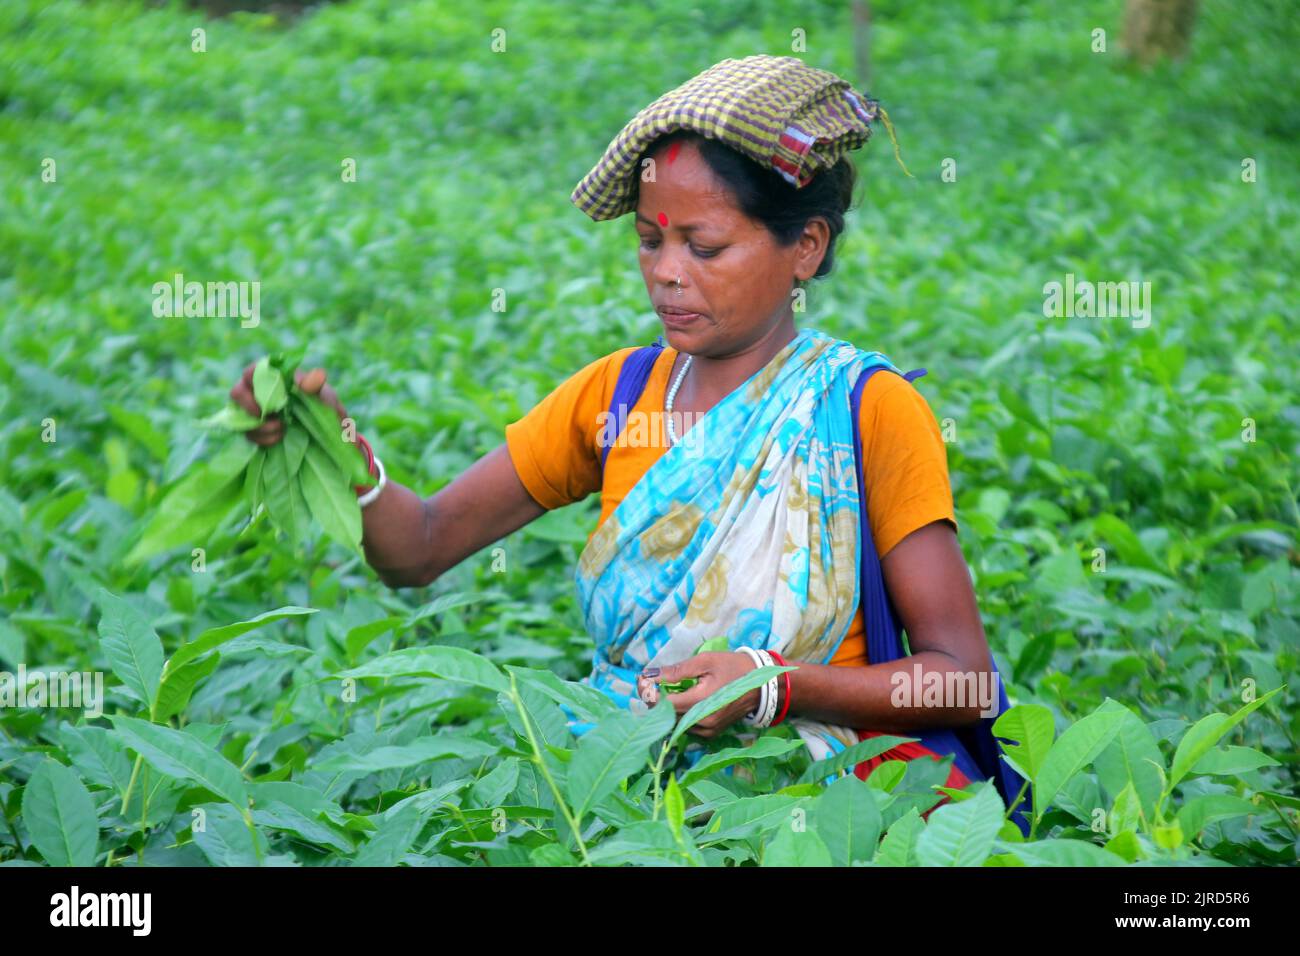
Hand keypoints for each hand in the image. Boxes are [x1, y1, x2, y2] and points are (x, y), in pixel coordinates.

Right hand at [229, 363, 349, 445]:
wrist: (328, 430)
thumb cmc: (324, 406)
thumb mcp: (325, 396)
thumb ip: (317, 386)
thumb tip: (318, 375)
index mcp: (274, 376)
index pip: (254, 370)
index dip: (254, 379)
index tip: (267, 394)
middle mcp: (259, 391)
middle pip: (237, 392)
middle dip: (249, 406)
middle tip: (265, 415)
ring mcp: (255, 410)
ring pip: (240, 415)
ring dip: (258, 425)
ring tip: (281, 430)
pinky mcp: (256, 429)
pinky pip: (247, 433)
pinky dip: (261, 438)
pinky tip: (278, 439)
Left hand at [636, 652, 759, 738]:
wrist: (762, 686)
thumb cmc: (734, 668)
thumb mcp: (705, 661)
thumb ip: (676, 671)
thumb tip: (649, 675)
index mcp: (701, 702)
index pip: (663, 704)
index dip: (648, 693)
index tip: (641, 679)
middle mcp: (703, 722)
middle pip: (666, 714)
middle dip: (654, 698)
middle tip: (648, 681)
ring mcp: (707, 730)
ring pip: (675, 721)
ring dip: (666, 707)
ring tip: (662, 689)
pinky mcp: (711, 734)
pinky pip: (686, 725)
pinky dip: (679, 714)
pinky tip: (679, 700)